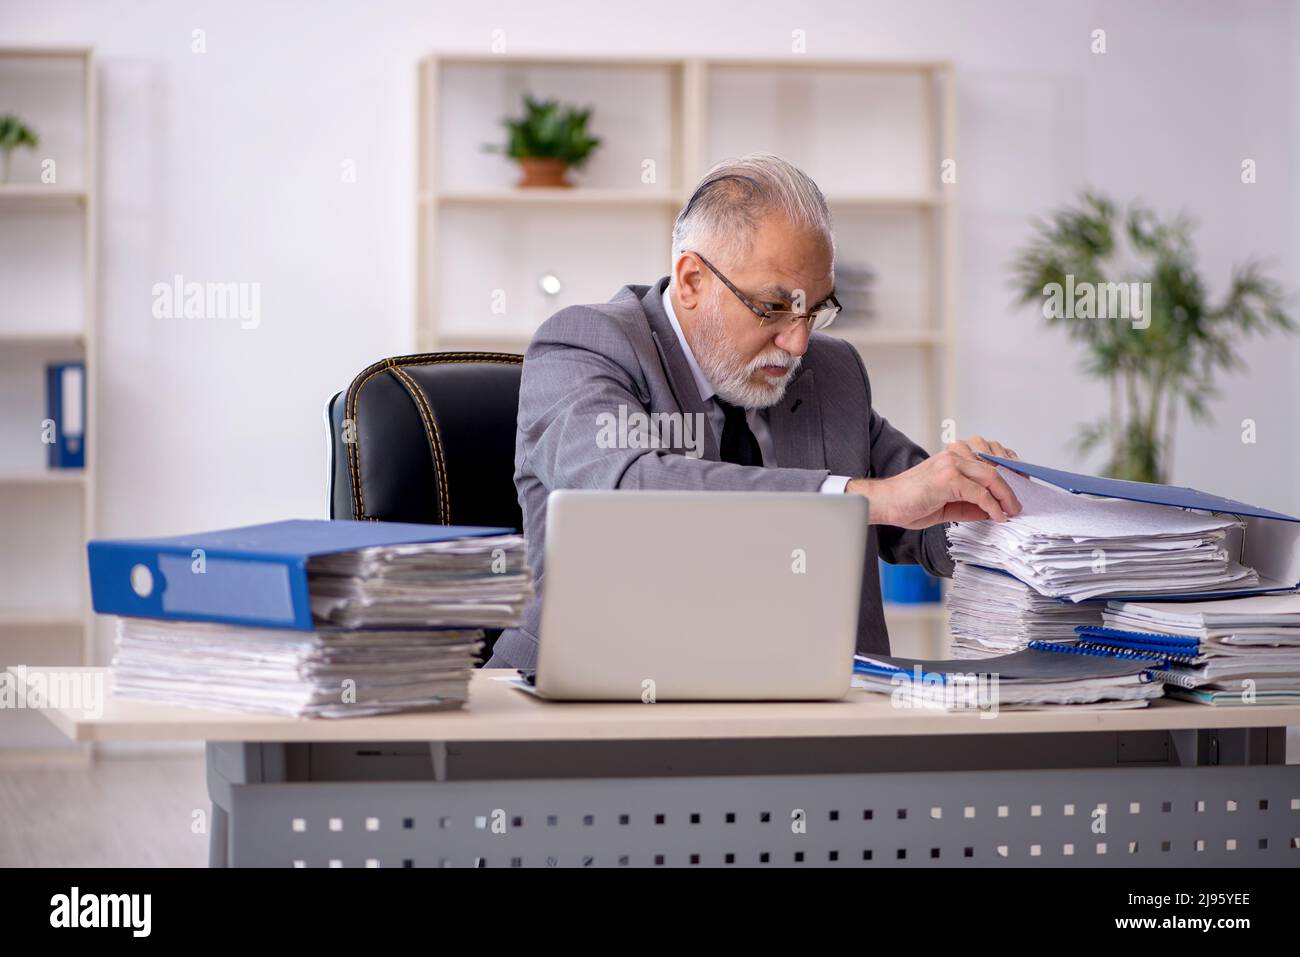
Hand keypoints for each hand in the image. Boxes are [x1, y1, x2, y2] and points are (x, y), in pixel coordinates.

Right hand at [846, 435, 1022, 528]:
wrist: (884, 502)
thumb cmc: (909, 502)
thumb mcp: (948, 502)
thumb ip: (970, 503)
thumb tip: (994, 511)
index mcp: (953, 456)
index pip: (990, 457)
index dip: (1009, 471)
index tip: (1020, 487)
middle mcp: (954, 455)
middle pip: (994, 466)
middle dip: (1013, 485)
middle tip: (1020, 503)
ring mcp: (951, 464)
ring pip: (991, 477)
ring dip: (1006, 496)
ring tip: (1012, 511)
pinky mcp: (948, 478)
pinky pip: (980, 493)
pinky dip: (992, 506)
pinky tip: (997, 516)